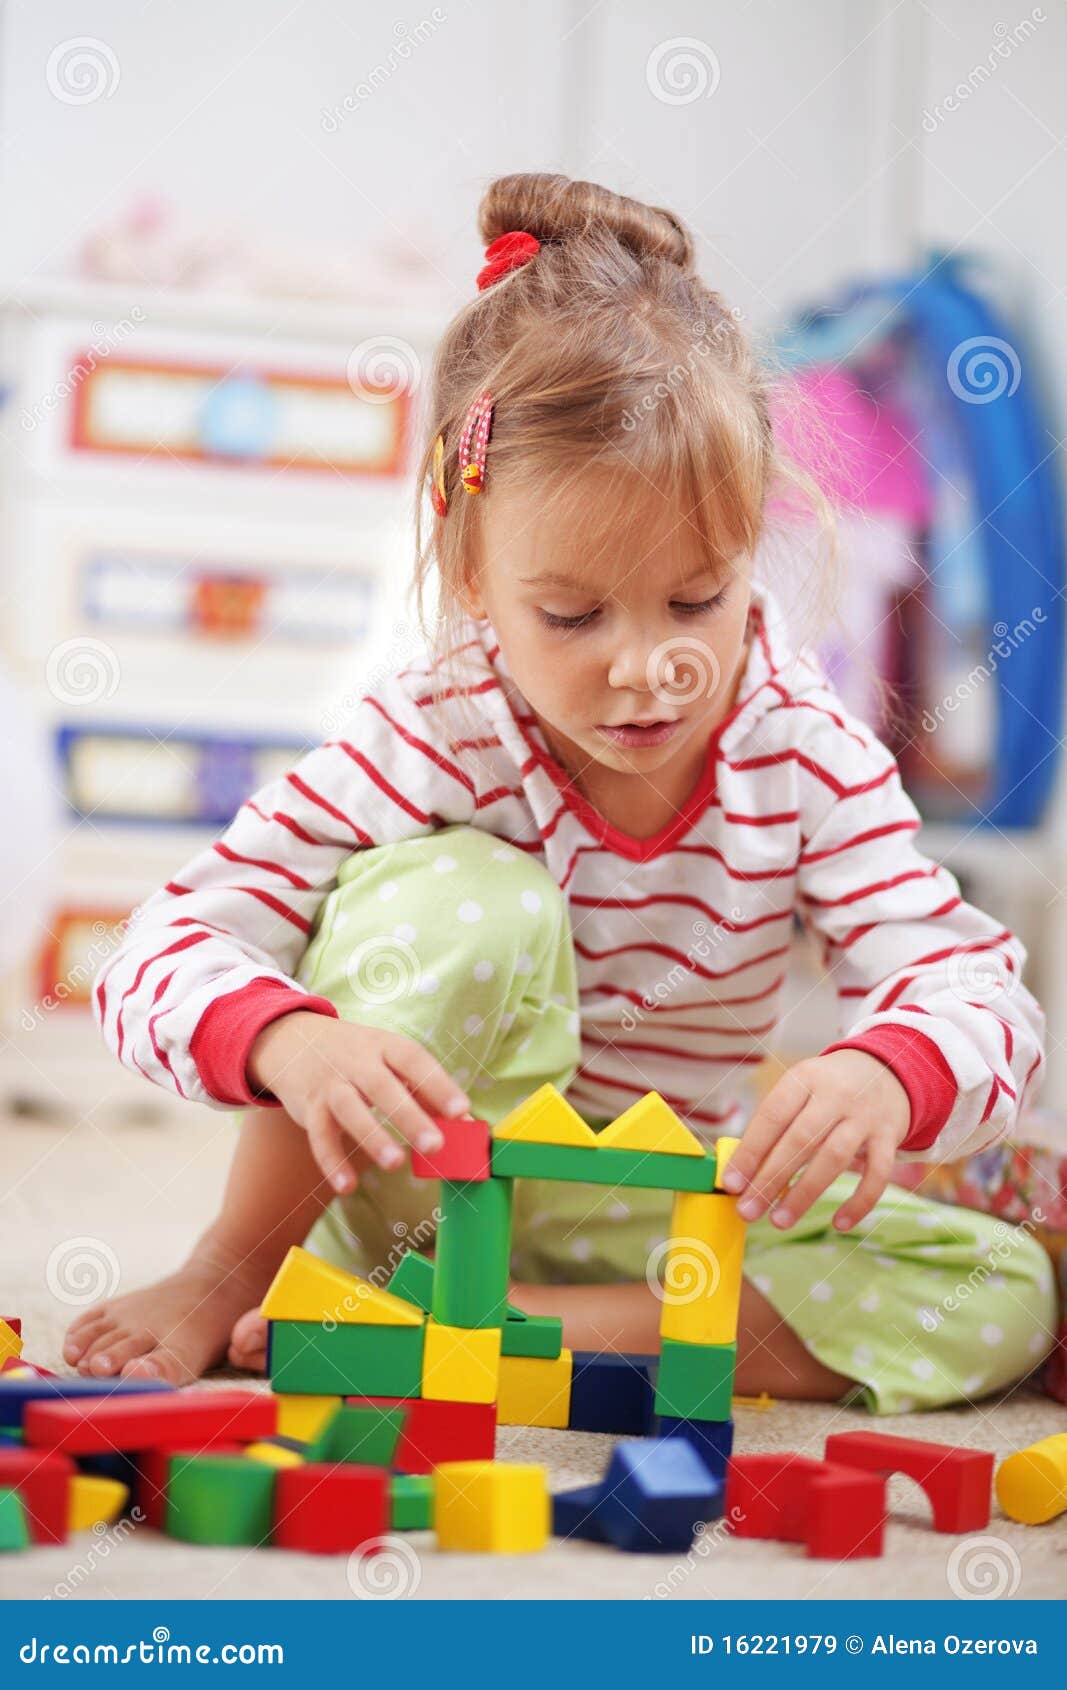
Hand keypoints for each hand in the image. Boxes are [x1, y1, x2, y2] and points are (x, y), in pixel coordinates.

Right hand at [247, 1011, 470, 1193]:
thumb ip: (426, 1093)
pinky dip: (332, 1162)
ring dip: (372, 1137)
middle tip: (435, 1145)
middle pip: (382, 1086)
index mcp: (384, 1045)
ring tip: (395, 1163)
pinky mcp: (309, 1108)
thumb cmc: (359, 1058)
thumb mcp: (390, 1062)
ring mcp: (330, 1084)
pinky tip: (348, 1187)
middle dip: (409, 1116)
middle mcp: (356, 1061)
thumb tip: (467, 1124)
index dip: (438, 1083)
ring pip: (348, 1109)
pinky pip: (319, 1136)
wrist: (294, 1043)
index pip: (413, 1059)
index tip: (462, 1109)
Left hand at [719, 1049, 910, 1230]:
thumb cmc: (827, 1088)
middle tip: (748, 1211)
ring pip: (834, 1159)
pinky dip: (859, 1202)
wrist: (886, 1070)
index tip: (731, 1184)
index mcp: (805, 1078)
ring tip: (779, 1221)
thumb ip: (774, 1124)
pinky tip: (839, 1225)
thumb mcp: (800, 1088)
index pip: (772, 1116)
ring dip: (804, 1194)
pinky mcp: (889, 1137)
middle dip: (770, 1180)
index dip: (750, 1151)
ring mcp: (865, 1116)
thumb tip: (742, 1172)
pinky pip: (878, 1174)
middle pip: (799, 1141)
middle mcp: (836, 1094)